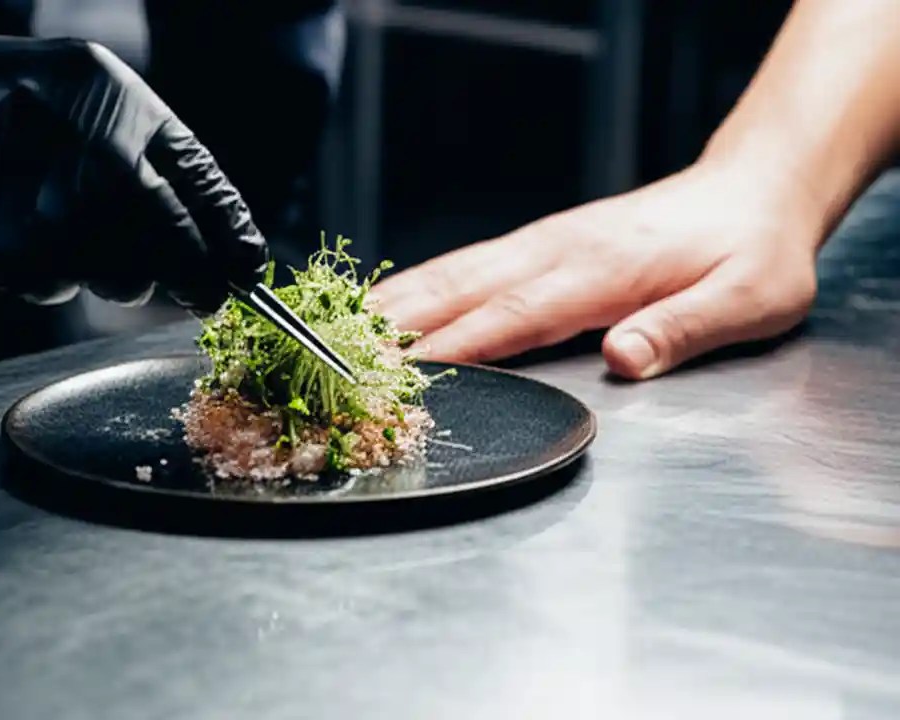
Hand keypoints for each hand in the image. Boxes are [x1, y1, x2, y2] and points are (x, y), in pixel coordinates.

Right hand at [0, 9, 265, 312]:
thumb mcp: (90, 87)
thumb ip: (154, 149)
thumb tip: (218, 230)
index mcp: (125, 110)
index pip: (206, 191)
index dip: (233, 239)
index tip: (248, 271)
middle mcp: (98, 164)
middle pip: (176, 250)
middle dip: (194, 278)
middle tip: (203, 290)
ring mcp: (55, 215)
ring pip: (123, 280)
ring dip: (113, 268)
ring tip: (65, 220)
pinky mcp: (11, 257)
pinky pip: (61, 286)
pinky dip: (53, 269)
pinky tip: (21, 227)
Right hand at [372, 162, 824, 378]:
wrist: (752, 193)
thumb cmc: (751, 253)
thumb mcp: (748, 300)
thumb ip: (683, 330)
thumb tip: (623, 358)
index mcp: (601, 271)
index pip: (514, 313)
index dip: (457, 345)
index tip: (405, 372)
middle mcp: (557, 252)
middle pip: (462, 289)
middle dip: (399, 326)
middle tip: (344, 357)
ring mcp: (541, 245)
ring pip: (452, 274)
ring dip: (396, 304)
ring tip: (343, 332)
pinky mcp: (537, 246)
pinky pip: (464, 267)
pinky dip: (418, 287)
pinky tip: (391, 305)